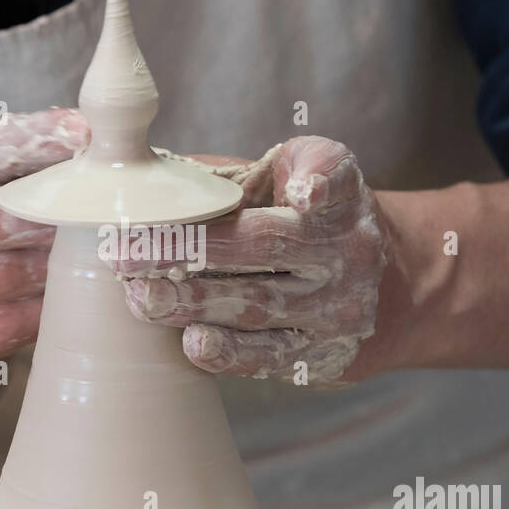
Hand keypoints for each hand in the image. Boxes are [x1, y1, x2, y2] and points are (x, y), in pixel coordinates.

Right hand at [0, 108, 88, 423]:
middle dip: (52, 215)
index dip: (40, 140)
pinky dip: (46, 310)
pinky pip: (10, 322)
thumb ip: (11, 167)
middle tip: (99, 213)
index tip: (87, 136)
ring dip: (56, 267)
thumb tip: (86, 135)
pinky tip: (67, 304)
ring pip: (6, 274)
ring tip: (89, 259)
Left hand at [114, 136, 387, 385]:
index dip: (318, 181)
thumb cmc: (307, 223)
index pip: (333, 177)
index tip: (302, 192)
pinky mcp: (322, 354)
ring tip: (143, 298)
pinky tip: (194, 344)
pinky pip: (271, 355)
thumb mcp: (292, 176)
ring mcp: (337, 307)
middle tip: (124, 252)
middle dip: (190, 249)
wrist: (391, 292)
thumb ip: (227, 168)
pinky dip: (231, 353)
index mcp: (338, 194)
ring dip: (195, 303)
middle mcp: (345, 250)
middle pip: (266, 245)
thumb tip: (116, 154)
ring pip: (261, 304)